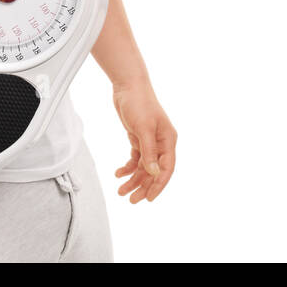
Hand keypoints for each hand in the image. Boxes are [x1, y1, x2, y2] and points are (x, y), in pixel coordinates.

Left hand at [112, 80, 176, 202]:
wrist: (128, 86)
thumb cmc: (139, 103)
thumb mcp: (144, 128)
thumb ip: (149, 151)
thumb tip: (154, 173)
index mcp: (168, 140)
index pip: (167, 169)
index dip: (158, 185)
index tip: (148, 198)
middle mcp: (161, 143)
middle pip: (154, 171)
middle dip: (144, 186)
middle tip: (132, 200)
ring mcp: (150, 141)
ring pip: (144, 167)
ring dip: (133, 179)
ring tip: (121, 191)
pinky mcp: (139, 138)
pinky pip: (136, 158)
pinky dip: (128, 167)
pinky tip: (118, 173)